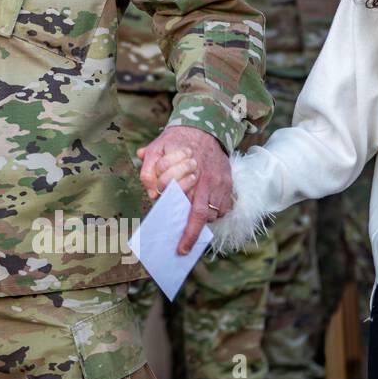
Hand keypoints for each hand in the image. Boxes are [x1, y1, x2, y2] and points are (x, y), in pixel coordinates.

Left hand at [137, 125, 232, 254]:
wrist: (205, 129)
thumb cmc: (177, 142)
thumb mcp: (157, 147)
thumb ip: (149, 167)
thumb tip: (150, 191)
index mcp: (183, 167)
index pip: (174, 193)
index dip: (167, 206)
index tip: (161, 220)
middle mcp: (203, 176)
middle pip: (198, 211)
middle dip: (190, 233)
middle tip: (182, 250)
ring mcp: (218, 181)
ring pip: (212, 212)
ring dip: (201, 223)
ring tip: (190, 232)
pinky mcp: (228, 184)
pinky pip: (223, 208)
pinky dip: (214, 215)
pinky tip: (204, 216)